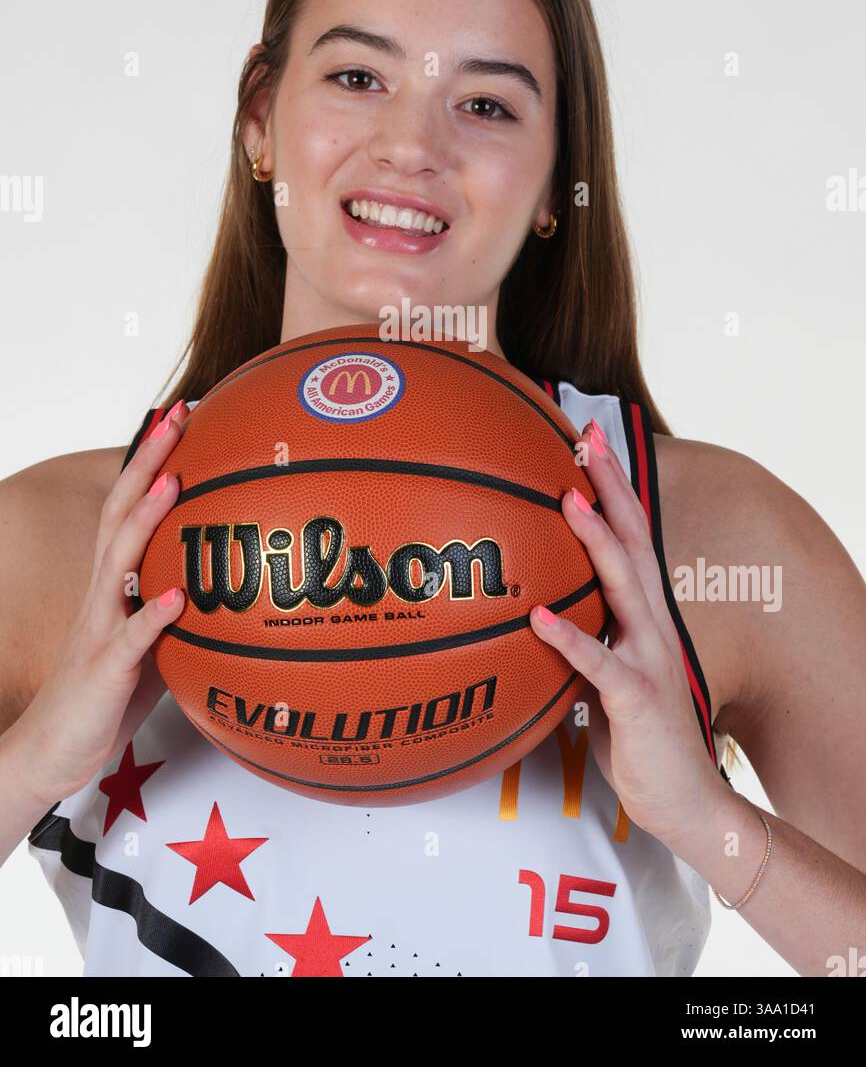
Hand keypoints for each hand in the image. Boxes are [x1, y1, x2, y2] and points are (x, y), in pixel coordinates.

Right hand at [13, 400, 190, 804]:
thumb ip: (181, 607)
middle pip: (120, 513)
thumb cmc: (105, 693)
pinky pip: (131, 639)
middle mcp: (102, 594)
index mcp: (113, 583)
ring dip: (147, 520)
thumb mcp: (151, 640)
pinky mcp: (104, 669)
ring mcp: (99, 628)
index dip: (151, 460)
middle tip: (177, 417)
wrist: (50, 750)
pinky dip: (154, 614)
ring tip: (174, 481)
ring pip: (120, 561)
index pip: (129, 507)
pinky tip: (178, 595)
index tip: (180, 415)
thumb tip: (235, 581)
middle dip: (148, 462)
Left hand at [530, 420, 721, 845]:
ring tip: (568, 500)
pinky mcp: (639, 699)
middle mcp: (649, 624)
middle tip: (587, 438)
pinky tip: (540, 618)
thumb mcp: (599, 674)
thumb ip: (571, 638)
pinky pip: (600, 665)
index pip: (627, 536)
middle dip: (611, 486)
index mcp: (639, 614)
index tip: (587, 439)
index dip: (611, 486)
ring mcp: (649, 657)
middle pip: (632, 541)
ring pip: (624, 587)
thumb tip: (516, 612)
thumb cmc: (636, 735)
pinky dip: (570, 640)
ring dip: (596, 541)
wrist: (684, 799)